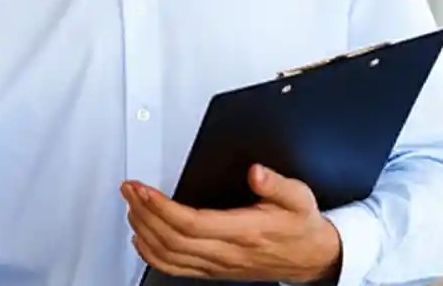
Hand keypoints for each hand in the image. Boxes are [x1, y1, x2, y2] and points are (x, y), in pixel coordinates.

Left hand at [122, 164, 341, 282]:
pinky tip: (141, 237)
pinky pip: (175, 269)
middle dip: (145, 212)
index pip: (192, 223)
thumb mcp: (299, 198)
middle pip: (173, 239)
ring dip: (144, 230)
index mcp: (245, 232)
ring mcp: (218, 265)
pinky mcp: (213, 270)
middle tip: (130, 190)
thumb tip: (256, 172)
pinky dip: (151, 254)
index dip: (163, 207)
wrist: (312, 258)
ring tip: (132, 206)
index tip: (144, 189)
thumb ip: (277, 184)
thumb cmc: (301, 227)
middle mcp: (228, 253)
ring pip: (170, 255)